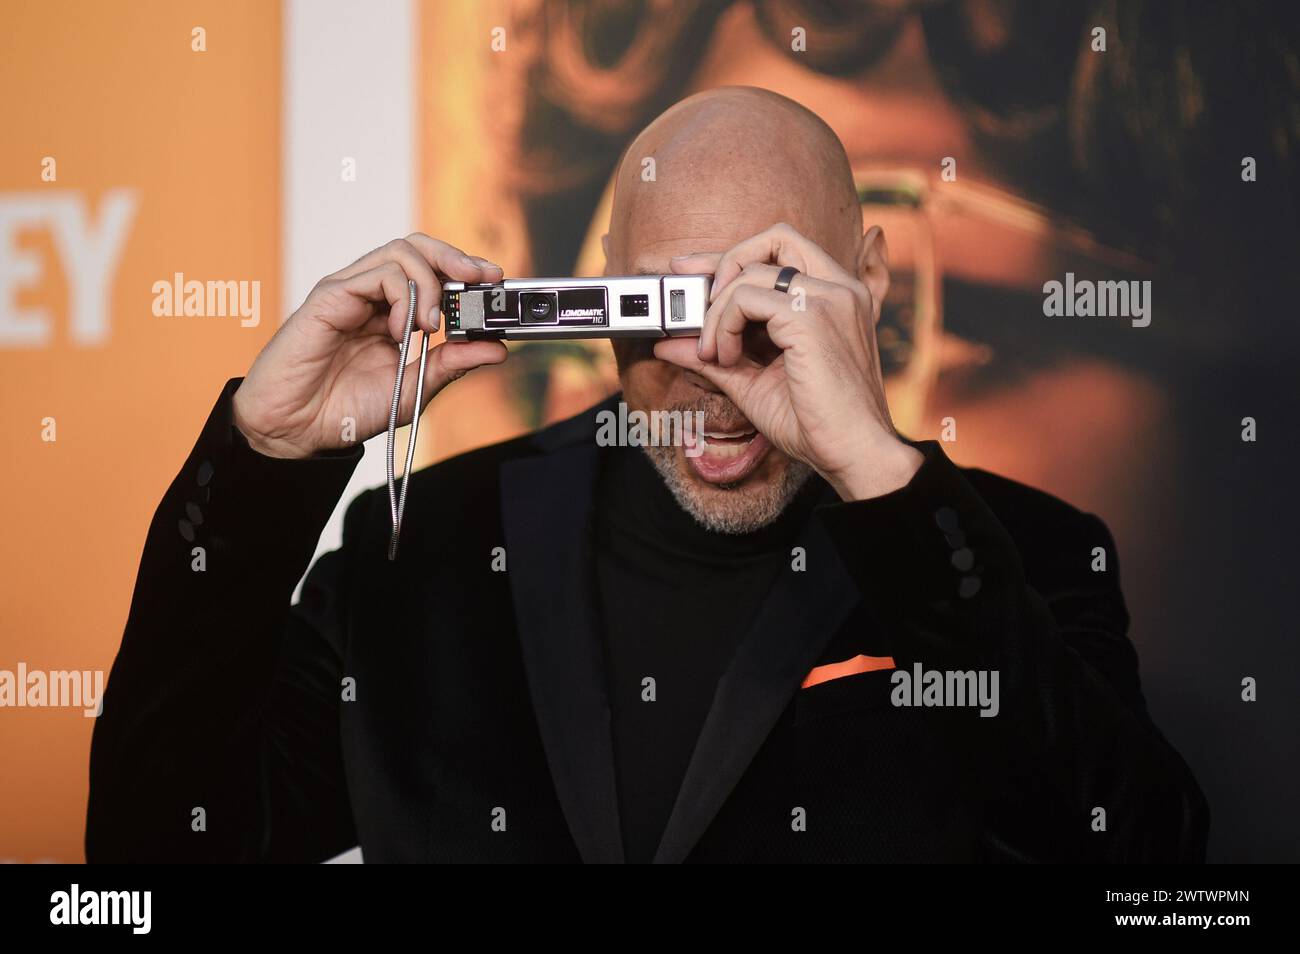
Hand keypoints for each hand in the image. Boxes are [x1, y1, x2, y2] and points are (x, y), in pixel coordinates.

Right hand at [232, 234, 507, 458]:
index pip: (433, 271)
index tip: (495, 280)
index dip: (466, 269)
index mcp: (393, 313)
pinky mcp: (331, 296)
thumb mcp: (415, 389)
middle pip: (418, 248)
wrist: (297, 430)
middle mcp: (372, 296)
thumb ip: (452, 365)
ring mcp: (351, 292)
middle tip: (481, 278)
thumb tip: (498, 348)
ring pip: (401, 252)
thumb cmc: (346, 410)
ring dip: (430, 282)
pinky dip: (403, 295)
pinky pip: (378, 274)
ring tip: (432, 324)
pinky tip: (403, 329)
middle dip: (456, 256)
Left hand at [654, 222, 922, 500]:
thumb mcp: (754, 383)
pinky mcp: (811, 318)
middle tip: (694, 303)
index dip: (733, 255)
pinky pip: (745, 299)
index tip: (691, 270)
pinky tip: (726, 359)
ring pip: (751, 273)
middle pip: (773, 238)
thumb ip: (714, 357)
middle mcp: (839, 290)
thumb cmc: (817, 424)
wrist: (854, 454)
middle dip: (722, 262)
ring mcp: (829, 299)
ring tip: (715, 355)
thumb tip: (668, 345)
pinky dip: (723, 327)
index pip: (783, 249)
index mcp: (835, 299)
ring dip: (717, 313)